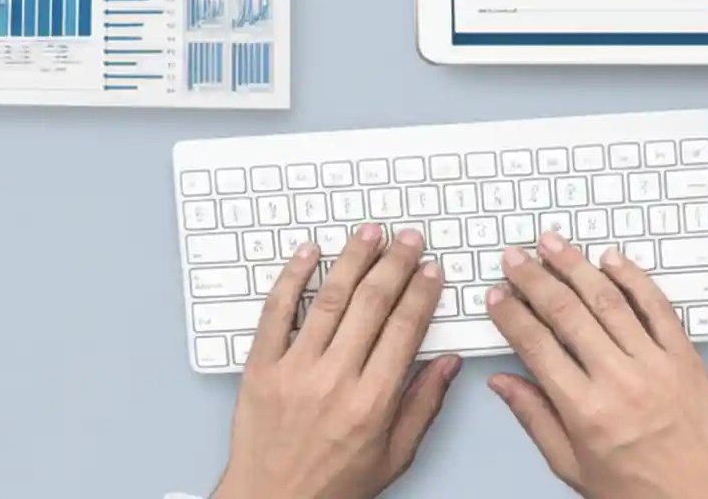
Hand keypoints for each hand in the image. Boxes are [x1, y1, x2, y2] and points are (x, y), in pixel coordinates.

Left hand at [214, 225, 461, 498]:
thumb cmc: (332, 485)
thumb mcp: (394, 456)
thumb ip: (423, 406)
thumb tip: (447, 363)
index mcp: (372, 403)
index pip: (404, 329)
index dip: (422, 292)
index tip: (432, 270)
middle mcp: (334, 380)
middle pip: (371, 304)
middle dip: (395, 264)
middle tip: (408, 240)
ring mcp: (293, 370)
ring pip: (329, 300)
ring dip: (352, 260)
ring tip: (369, 233)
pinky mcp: (260, 368)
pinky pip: (275, 312)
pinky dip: (292, 278)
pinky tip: (308, 253)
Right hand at [485, 233, 707, 498]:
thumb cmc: (639, 491)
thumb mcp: (571, 465)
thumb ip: (534, 418)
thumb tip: (502, 382)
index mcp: (585, 410)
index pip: (536, 345)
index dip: (511, 314)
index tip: (496, 296)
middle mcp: (619, 381)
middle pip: (566, 313)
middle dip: (534, 279)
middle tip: (515, 258)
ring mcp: (655, 365)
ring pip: (609, 300)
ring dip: (576, 266)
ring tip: (553, 244)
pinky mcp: (684, 358)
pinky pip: (657, 307)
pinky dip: (634, 278)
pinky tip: (612, 260)